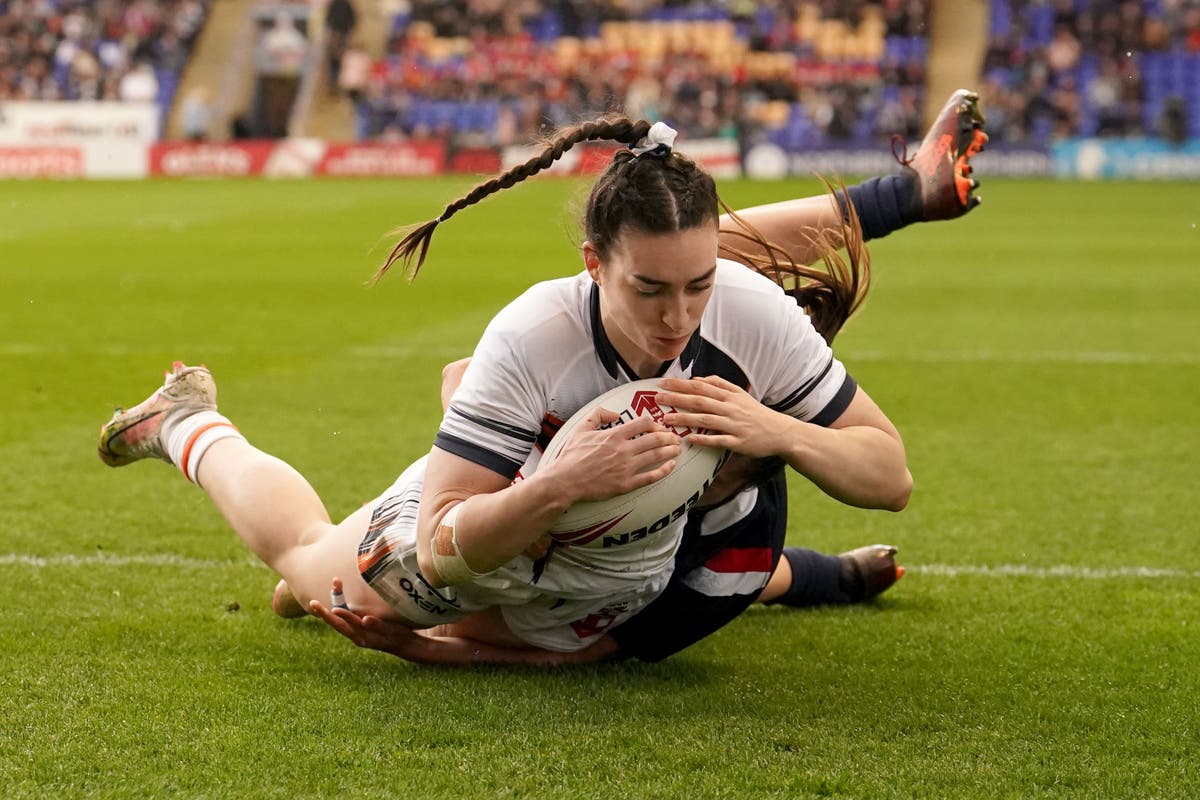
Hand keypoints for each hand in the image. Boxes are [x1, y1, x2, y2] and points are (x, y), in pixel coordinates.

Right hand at [310, 578, 421, 656]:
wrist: (404, 644)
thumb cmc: (385, 629)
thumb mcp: (371, 618)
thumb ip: (360, 611)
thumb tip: (353, 595)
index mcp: (353, 627)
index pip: (338, 611)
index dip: (335, 596)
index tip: (336, 580)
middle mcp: (356, 634)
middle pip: (337, 624)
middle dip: (324, 614)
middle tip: (313, 604)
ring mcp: (367, 638)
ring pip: (352, 628)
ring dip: (344, 618)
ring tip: (334, 610)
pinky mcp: (380, 640)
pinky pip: (374, 631)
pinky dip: (369, 625)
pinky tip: (364, 619)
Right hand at [545, 407, 681, 501]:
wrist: (564, 481)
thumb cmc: (571, 456)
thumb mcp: (581, 428)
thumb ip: (598, 415)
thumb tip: (614, 412)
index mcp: (614, 435)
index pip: (643, 423)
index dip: (656, 424)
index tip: (659, 427)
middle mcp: (623, 450)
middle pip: (656, 439)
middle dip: (670, 437)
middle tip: (675, 437)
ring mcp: (626, 468)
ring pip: (657, 456)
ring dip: (671, 451)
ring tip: (677, 449)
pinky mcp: (626, 484)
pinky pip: (651, 477)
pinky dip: (665, 470)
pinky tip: (671, 466)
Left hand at [657, 375, 787, 458]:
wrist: (779, 432)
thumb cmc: (755, 413)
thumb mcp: (740, 394)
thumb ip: (719, 384)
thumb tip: (697, 379)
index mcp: (729, 396)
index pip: (700, 388)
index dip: (680, 385)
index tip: (662, 383)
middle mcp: (730, 408)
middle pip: (700, 402)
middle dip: (677, 399)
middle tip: (657, 398)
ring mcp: (734, 426)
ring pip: (706, 420)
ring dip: (685, 419)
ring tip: (666, 419)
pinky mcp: (738, 442)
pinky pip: (718, 440)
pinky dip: (703, 439)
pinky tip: (689, 439)